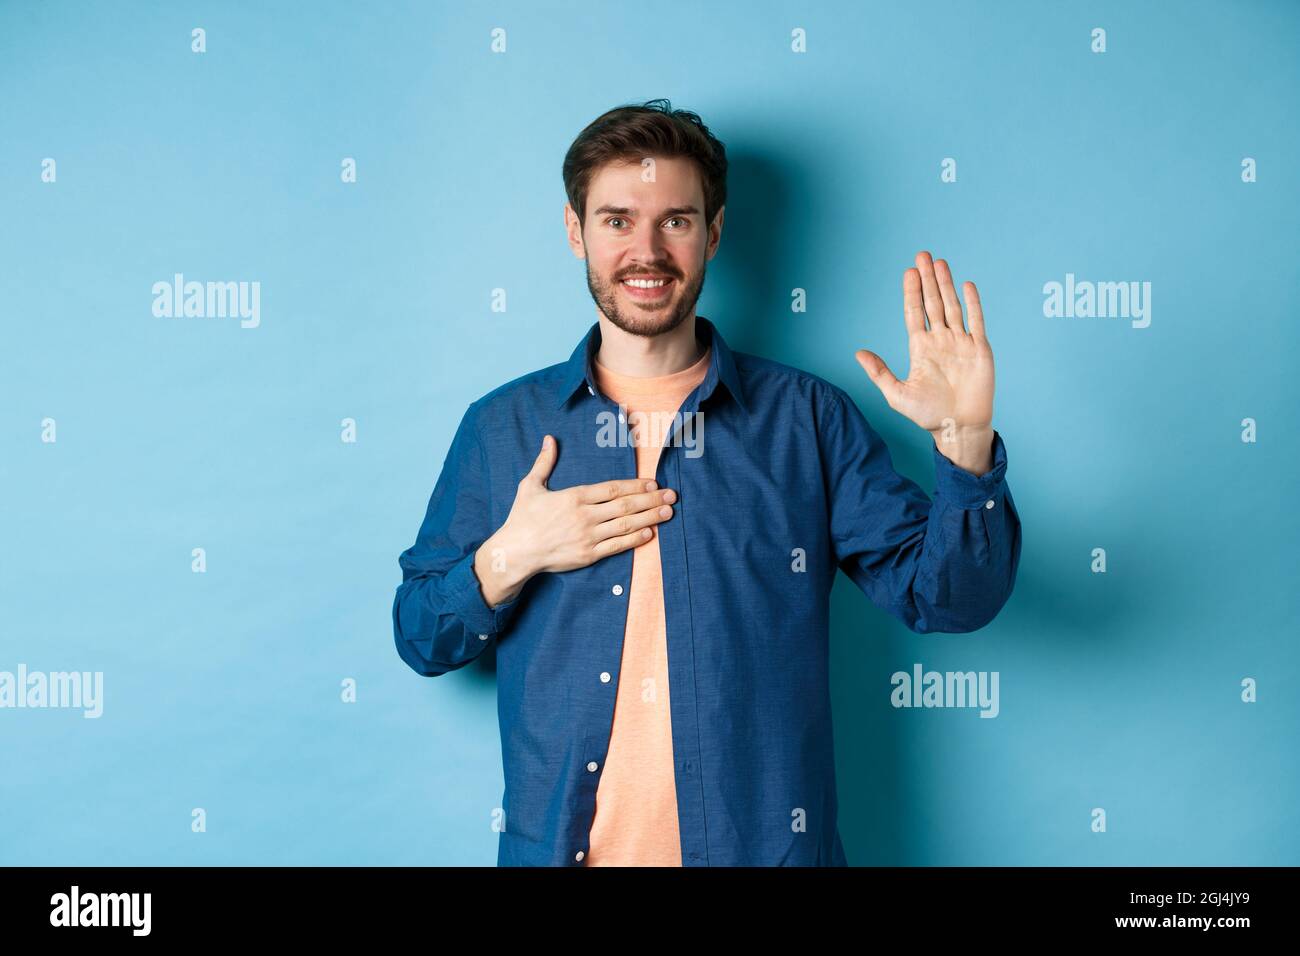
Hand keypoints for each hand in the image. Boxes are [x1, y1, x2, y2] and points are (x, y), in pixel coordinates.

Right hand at [473, 434, 676, 605]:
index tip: (653, 482)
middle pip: (625, 505)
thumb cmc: (521, 518)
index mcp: (574, 496)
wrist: (515, 552)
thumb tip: (549, 439)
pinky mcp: (588, 555)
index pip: (613, 489)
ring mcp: (588, 536)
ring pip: (625, 525)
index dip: (636, 485)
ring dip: (649, 518)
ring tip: (667, 512)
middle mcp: (585, 515)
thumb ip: (544, 463)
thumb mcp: (530, 486)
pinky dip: (635, 539)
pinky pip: (617, 546)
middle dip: (651, 500)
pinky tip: (650, 533)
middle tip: (671, 495)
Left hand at [855, 250, 995, 473]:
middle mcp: (940, 341)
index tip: (908, 272)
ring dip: (946, 284)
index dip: (911, 292)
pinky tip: (966, 285)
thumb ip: (879, 372)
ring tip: (939, 263)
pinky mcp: (979, 349)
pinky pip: (976, 321)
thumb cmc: (927, 415)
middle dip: (927, 279)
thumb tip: (858, 353)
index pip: (914, 313)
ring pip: (952, 306)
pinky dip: (973, 303)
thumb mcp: (896, 394)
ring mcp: (960, 343)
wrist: (958, 428)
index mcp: (920, 348)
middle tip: (922, 255)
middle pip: (932, 303)